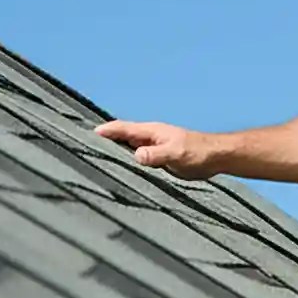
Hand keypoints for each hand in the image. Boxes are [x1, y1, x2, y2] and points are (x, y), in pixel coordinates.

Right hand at [94, 120, 218, 180]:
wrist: (216, 157)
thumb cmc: (199, 152)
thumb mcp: (176, 154)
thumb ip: (156, 154)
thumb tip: (136, 155)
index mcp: (151, 132)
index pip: (122, 128)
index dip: (105, 131)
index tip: (87, 134)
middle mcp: (149, 137)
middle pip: (120, 137)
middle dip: (103, 140)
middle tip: (81, 146)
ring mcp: (153, 147)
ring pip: (127, 147)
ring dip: (113, 151)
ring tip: (93, 158)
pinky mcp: (158, 159)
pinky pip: (136, 158)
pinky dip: (125, 160)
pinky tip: (119, 169)